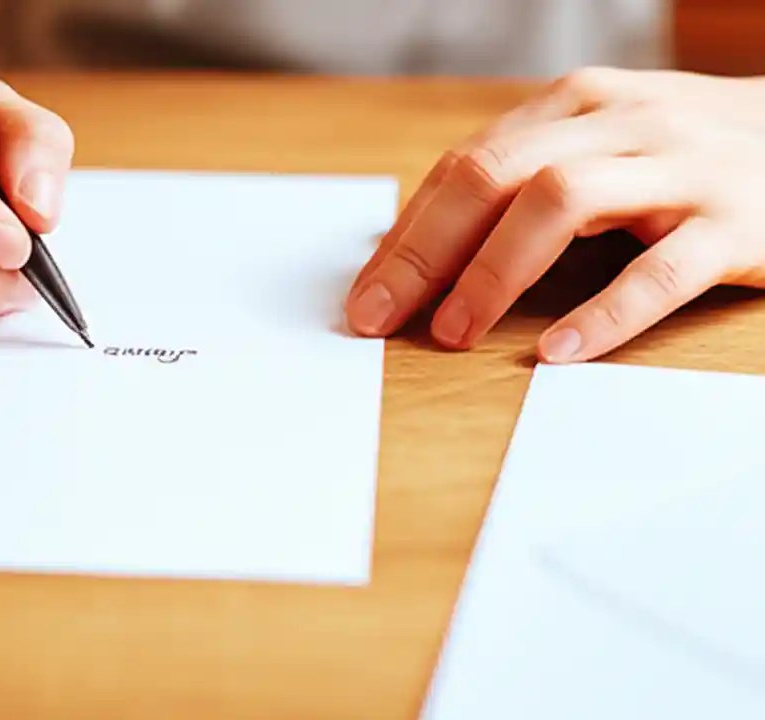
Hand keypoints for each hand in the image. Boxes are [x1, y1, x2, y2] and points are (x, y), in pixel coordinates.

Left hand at [345, 68, 764, 362]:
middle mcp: (620, 121)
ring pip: (562, 202)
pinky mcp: (736, 223)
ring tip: (454, 332)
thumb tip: (406, 240)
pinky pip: (660, 270)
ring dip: (494, 271)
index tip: (365, 292)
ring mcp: (680, 167)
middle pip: (495, 175)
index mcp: (575, 104)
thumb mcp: (599, 147)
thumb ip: (517, 180)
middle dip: (424, 251)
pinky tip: (558, 350)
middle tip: (380, 315)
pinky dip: (604, 312)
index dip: (406, 232)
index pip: (466, 165)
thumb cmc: (684, 158)